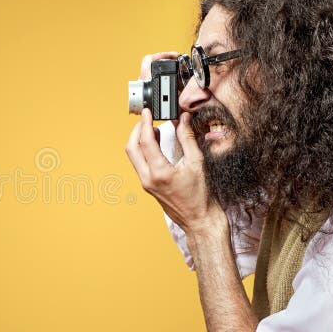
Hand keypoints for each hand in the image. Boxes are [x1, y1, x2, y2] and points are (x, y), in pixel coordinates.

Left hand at [125, 107, 224, 235]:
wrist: (199, 219)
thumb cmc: (201, 196)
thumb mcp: (197, 163)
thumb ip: (187, 139)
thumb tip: (183, 120)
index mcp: (159, 173)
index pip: (145, 141)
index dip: (145, 123)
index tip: (147, 112)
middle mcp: (147, 179)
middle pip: (131, 148)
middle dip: (136, 130)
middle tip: (146, 119)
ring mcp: (145, 183)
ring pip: (133, 157)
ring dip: (139, 141)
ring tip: (153, 129)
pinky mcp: (148, 186)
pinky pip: (140, 164)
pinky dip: (144, 151)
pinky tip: (156, 144)